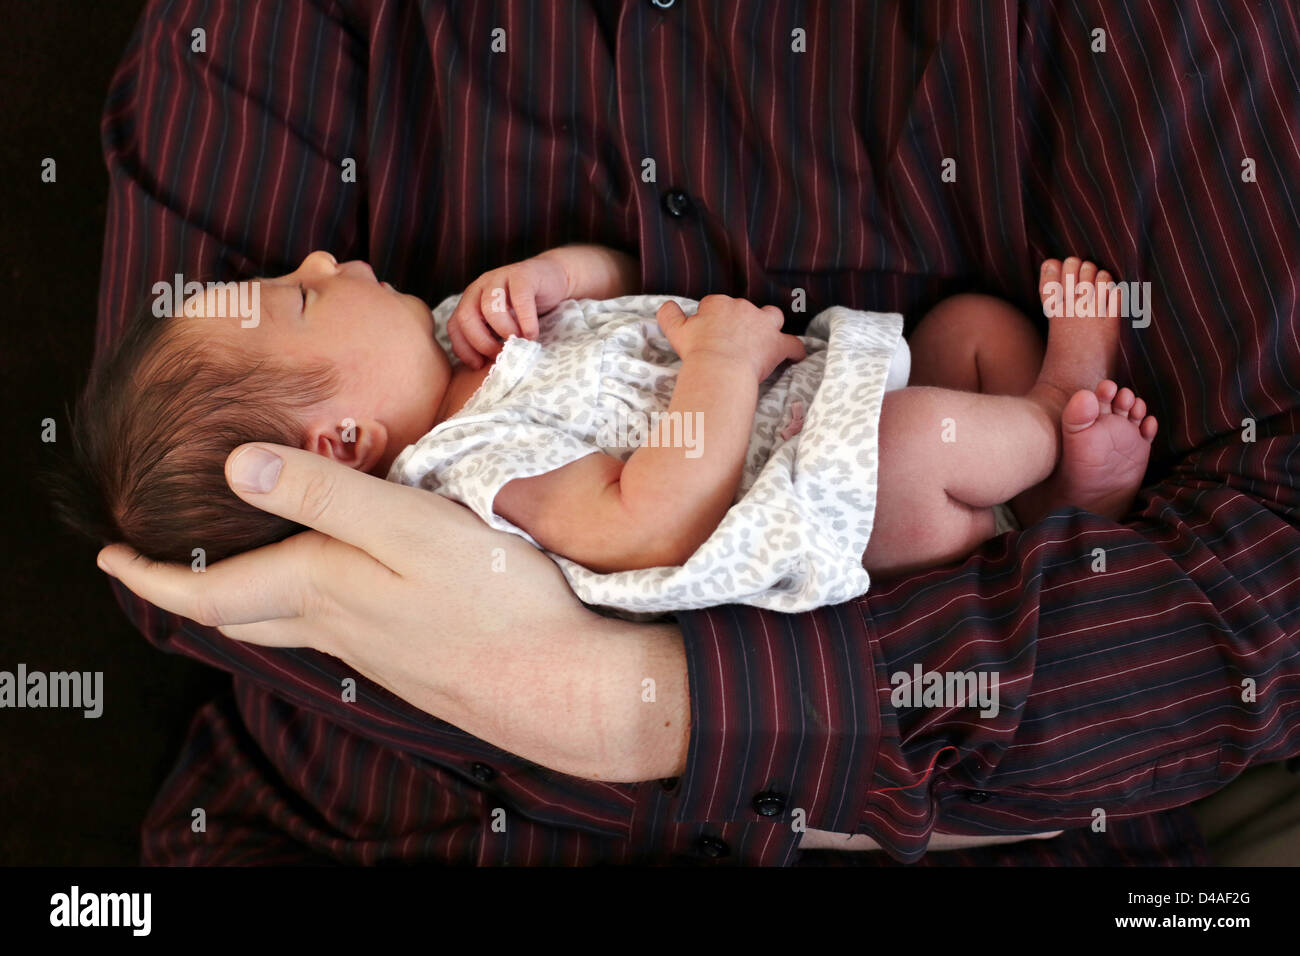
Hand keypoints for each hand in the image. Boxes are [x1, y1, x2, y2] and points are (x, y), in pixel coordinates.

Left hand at [94, 443, 688, 778]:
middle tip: (160, 564)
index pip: (208, 593)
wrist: (559, 680)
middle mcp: (334, 623)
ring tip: (231, 566)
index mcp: (321, 586)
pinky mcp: (406, 652)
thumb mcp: (409, 527)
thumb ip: (326, 495)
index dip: (149, 577)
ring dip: (242, 598)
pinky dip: (299, 601)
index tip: (108, 556)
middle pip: (239, 614)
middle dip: (188, 591)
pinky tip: (329, 581)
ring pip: (283, 622)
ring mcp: (371, 645)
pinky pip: (329, 626)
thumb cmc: (495, 596)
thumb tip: (236, 467)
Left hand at [447, 253, 572, 367]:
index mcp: (471, 301)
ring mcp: (499, 278)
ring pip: (490, 307)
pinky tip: (532, 333)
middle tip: (500, 354)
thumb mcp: (503, 324)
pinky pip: (520, 298)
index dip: (464, 348)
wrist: (553, 278)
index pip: (454, 326)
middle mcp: (479, 288)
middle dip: (481, 342)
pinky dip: (525, 320)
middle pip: (466, 316)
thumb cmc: (527, 308)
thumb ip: (491, 337)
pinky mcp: (522, 275)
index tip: (479, 365)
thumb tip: (484, 366)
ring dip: (503, 330)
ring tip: (518, 343)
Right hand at [656, 295, 805, 380]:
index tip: (709, 333)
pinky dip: (795, 350)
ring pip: (772, 316)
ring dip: (770, 325)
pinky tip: (795, 356)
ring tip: (765, 338)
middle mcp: (744, 308)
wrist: (719, 367)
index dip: (713, 318)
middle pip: (744, 309)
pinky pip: (792, 344)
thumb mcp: (676, 331)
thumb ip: (669, 315)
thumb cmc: (697, 351)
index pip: (716, 304)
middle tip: (732, 340)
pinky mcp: (778, 344)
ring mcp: (764, 325)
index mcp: (719, 304)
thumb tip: (666, 306)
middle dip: (740, 321)